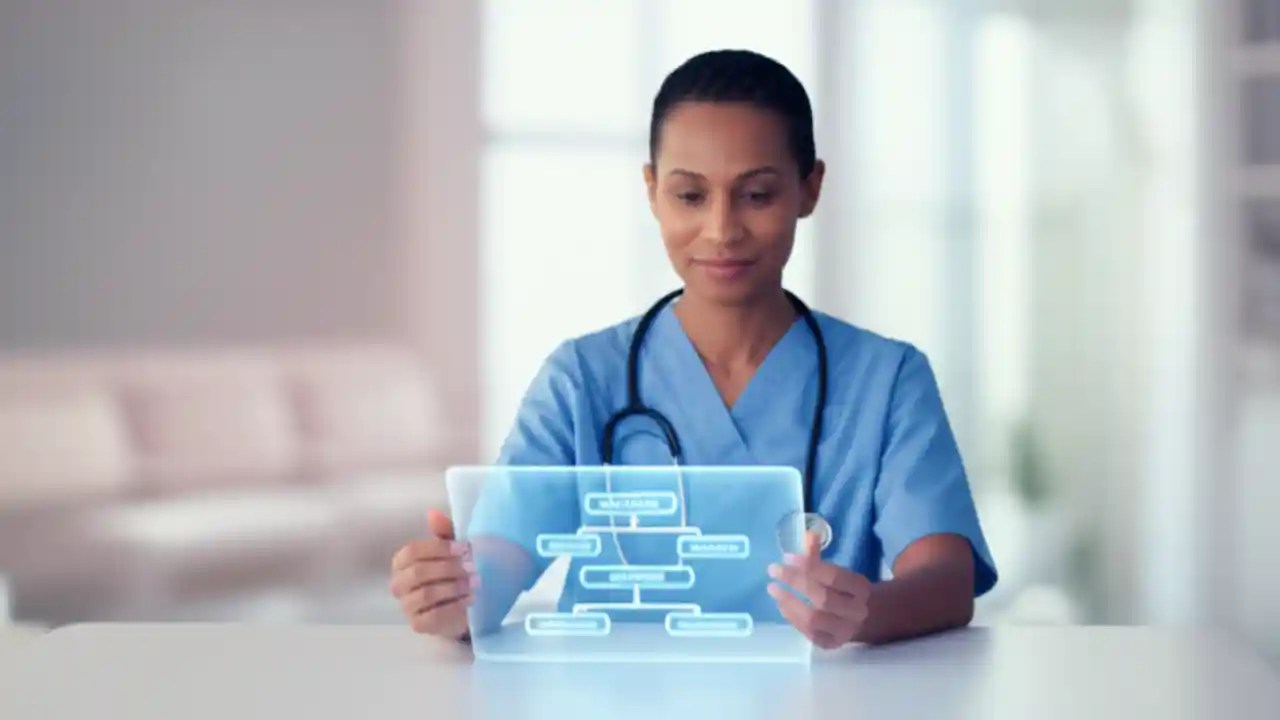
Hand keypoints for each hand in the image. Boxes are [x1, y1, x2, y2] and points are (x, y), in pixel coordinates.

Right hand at [389, 509, 478, 638]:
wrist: (462, 606)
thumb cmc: (453, 573)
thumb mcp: (452, 550)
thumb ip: (443, 532)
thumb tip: (432, 513)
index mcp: (403, 562)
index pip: (412, 552)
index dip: (438, 549)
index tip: (463, 548)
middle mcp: (399, 584)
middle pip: (418, 573)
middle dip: (448, 568)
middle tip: (472, 567)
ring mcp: (407, 606)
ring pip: (425, 594)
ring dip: (453, 587)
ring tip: (475, 582)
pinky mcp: (419, 624)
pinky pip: (433, 616)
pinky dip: (454, 606)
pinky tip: (470, 599)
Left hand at [767, 530, 871, 648]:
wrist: (868, 619)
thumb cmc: (846, 590)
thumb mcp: (839, 571)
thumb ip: (820, 556)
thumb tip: (807, 534)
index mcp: (860, 588)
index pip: (834, 576)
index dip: (809, 566)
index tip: (787, 557)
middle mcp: (856, 612)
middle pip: (823, 598)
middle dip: (795, 582)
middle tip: (773, 570)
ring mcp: (844, 631)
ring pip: (814, 618)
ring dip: (789, 602)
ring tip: (772, 588)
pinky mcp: (831, 644)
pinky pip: (808, 632)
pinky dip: (792, 617)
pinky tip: (781, 604)